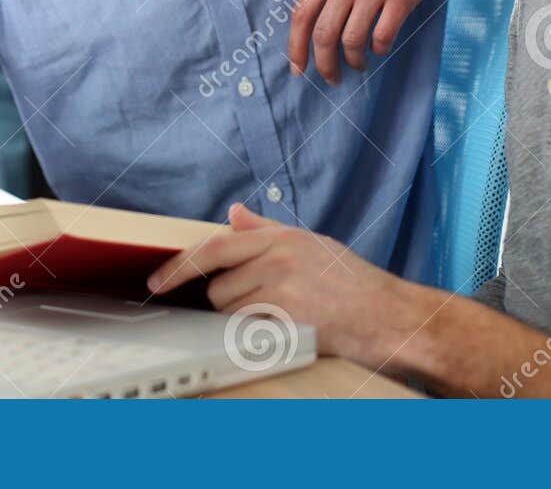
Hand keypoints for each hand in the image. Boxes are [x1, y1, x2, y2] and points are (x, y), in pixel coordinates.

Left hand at [147, 204, 416, 368]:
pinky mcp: (290, 317)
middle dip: (227, 302)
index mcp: (282, 237)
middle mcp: (279, 256)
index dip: (181, 264)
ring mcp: (284, 287)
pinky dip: (257, 338)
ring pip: (230, 311)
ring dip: (243, 322)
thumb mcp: (312, 245)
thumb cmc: (356, 286)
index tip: (158, 279)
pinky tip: (284, 334)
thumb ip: (268, 230)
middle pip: (218, 285)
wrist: (392, 318)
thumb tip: (234, 213)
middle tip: (257, 309)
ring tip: (280, 320)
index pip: (215, 245)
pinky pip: (250, 332)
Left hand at [288, 0, 467, 82]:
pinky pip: (383, 35)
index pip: (302, 14)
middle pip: (324, 34)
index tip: (298, 70)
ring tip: (359, 65)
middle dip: (324, 65)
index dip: (296, 47)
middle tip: (332, 79)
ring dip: (354, 61)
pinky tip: (381, 47)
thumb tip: (315, 22)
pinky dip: (379, 48)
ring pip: (352, 40)